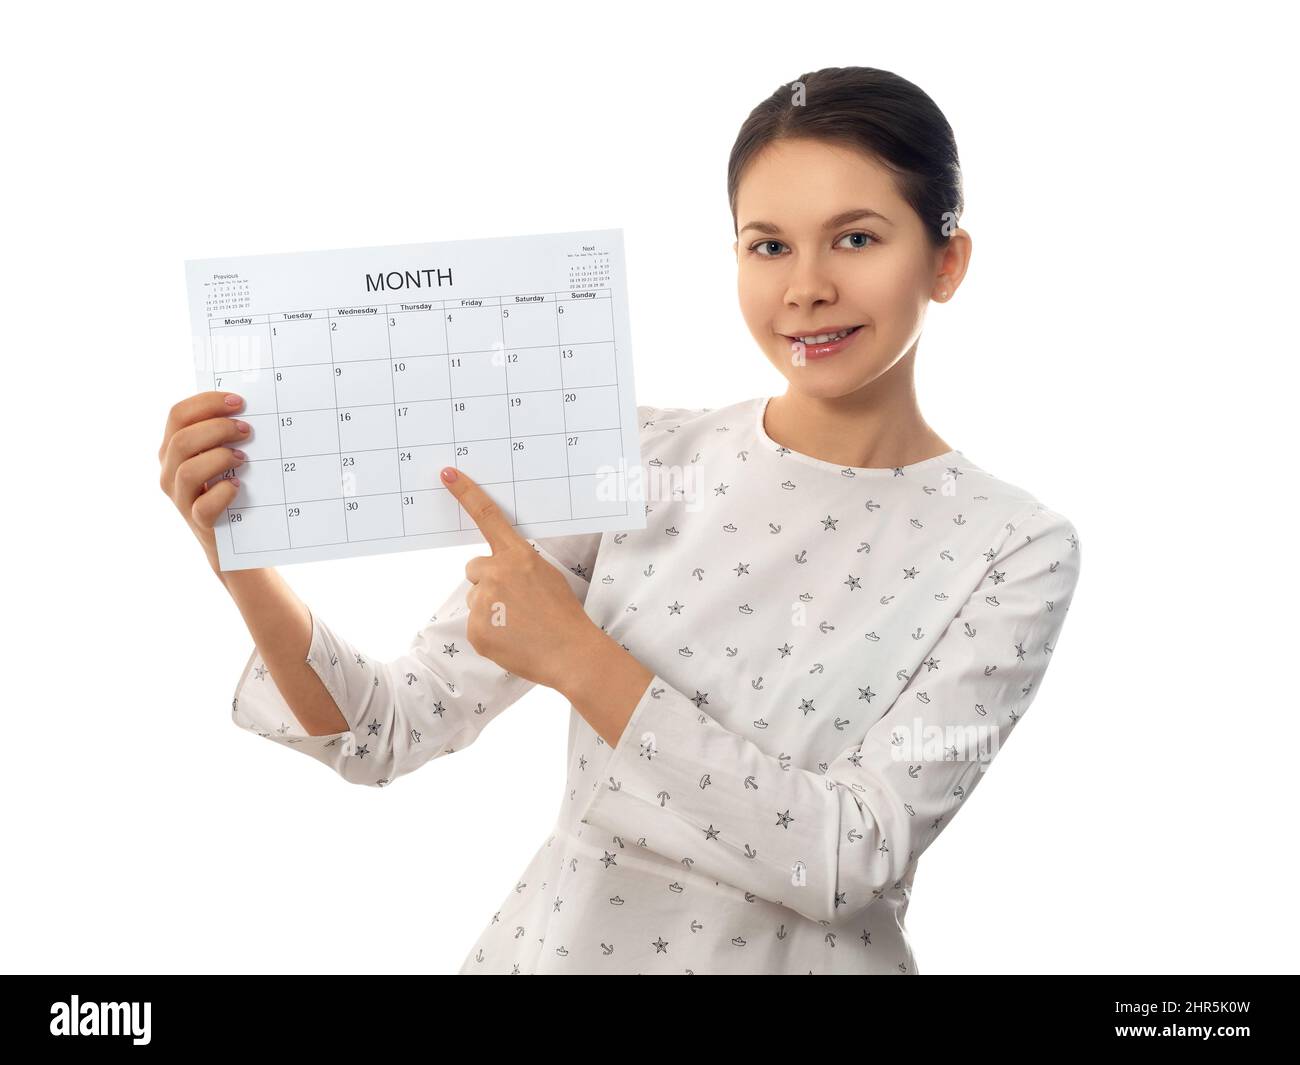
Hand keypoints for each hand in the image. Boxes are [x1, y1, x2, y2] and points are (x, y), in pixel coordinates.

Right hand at [159, 390, 251, 573]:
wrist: (238, 541)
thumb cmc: (234, 489)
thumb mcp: (225, 458)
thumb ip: (226, 436)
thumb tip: (250, 408)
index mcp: (174, 449)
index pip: (178, 415)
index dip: (207, 403)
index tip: (239, 401)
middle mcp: (170, 472)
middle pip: (181, 439)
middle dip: (217, 428)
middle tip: (247, 430)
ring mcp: (182, 499)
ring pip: (187, 471)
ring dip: (219, 458)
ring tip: (243, 458)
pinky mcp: (199, 523)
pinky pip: (203, 506)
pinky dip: (222, 493)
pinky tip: (238, 487)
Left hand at [441, 465, 601, 690]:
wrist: (569, 653)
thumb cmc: (563, 614)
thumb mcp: (546, 576)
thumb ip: (518, 566)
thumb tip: (496, 570)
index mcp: (518, 556)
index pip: (487, 518)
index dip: (466, 493)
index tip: (448, 473)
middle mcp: (496, 573)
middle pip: (474, 568)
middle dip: (488, 581)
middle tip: (514, 602)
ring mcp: (483, 602)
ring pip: (475, 598)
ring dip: (490, 608)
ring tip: (518, 624)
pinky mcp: (475, 629)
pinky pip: (475, 624)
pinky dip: (489, 631)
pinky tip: (510, 638)